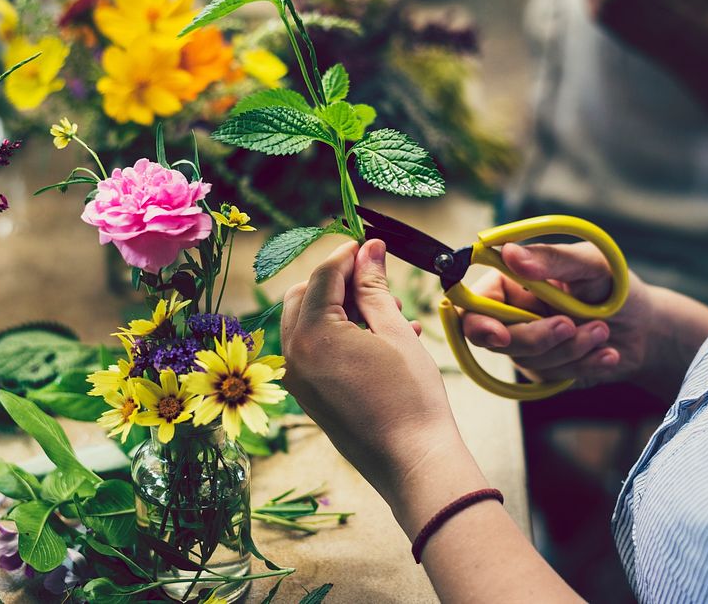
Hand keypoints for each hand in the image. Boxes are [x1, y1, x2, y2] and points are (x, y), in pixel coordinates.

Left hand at [281, 240, 462, 501]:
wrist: (414, 462)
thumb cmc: (411, 397)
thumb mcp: (394, 332)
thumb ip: (374, 287)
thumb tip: (368, 249)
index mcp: (312, 336)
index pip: (325, 276)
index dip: (349, 255)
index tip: (372, 244)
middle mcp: (294, 356)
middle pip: (305, 296)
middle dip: (338, 280)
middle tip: (375, 277)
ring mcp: (298, 379)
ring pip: (309, 324)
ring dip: (342, 308)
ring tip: (390, 310)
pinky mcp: (309, 396)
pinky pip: (316, 352)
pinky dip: (341, 336)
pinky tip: (384, 337)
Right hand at [461, 242, 658, 389]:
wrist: (647, 327)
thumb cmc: (615, 287)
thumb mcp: (591, 264)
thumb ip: (551, 259)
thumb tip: (509, 252)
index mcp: (510, 282)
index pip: (473, 305)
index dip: (478, 323)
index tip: (500, 335)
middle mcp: (511, 314)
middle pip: (497, 339)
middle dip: (536, 337)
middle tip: (569, 325)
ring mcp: (526, 345)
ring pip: (528, 359)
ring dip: (570, 348)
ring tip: (603, 331)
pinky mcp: (546, 369)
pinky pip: (553, 376)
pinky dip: (584, 364)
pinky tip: (608, 353)